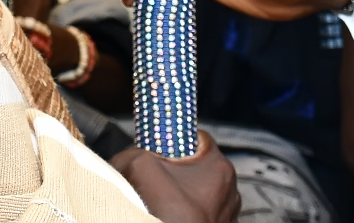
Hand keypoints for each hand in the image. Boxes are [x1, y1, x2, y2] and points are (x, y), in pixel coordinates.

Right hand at [110, 133, 238, 222]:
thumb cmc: (166, 215)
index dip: (174, 140)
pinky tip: (168, 220)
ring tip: (160, 206)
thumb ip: (132, 154)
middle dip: (174, 172)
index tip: (158, 149)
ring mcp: (227, 215)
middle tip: (154, 180)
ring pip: (198, 194)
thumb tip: (123, 160)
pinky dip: (185, 217)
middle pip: (197, 167)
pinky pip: (200, 216)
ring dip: (179, 197)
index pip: (197, 137)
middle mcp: (230, 191)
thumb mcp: (140, 168)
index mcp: (219, 167)